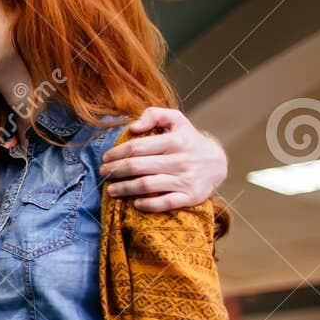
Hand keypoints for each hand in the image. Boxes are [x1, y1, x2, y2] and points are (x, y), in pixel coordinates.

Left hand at [100, 107, 227, 211]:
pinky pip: (165, 203)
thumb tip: (133, 126)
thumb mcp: (177, 121)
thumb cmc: (188, 140)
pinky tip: (135, 203)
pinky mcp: (190, 197)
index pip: (137, 147)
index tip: (106, 157)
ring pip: (146, 186)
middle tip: (103, 173)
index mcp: (176, 141)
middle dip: (115, 171)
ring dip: (124, 188)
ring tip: (111, 189)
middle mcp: (181, 160)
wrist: (217, 163)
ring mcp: (186, 180)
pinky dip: (148, 204)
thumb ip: (154, 115)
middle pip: (137, 167)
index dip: (117, 153)